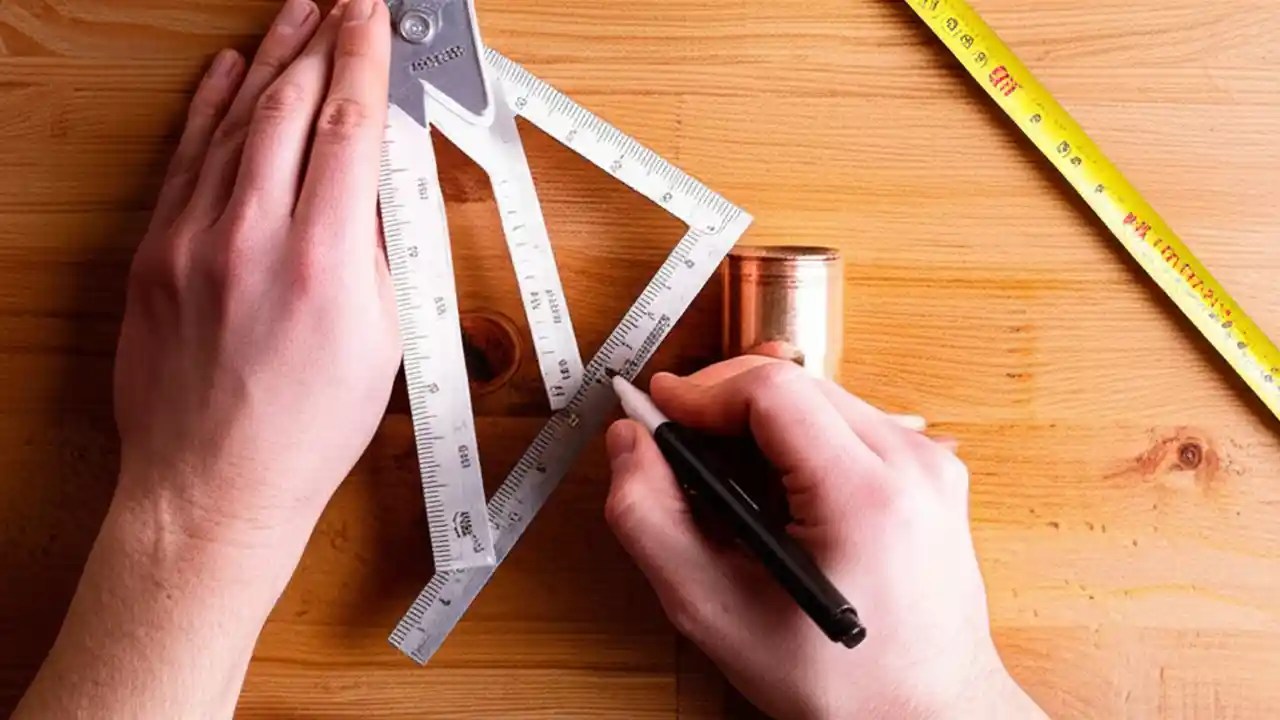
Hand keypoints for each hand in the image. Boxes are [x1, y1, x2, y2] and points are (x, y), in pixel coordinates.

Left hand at [16, 3, 397, 716]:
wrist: (213, 485)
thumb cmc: (305, 431)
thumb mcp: (383, 341)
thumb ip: (379, 250)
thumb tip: (373, 186)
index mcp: (326, 260)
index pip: (352, 127)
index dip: (367, 61)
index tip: (375, 22)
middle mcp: (254, 236)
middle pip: (292, 107)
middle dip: (322, 42)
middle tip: (342, 4)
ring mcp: (194, 240)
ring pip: (235, 121)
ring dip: (269, 60)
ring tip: (293, 16)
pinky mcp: (156, 254)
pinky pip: (185, 159)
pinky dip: (208, 108)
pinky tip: (228, 74)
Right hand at [604, 357, 1043, 718]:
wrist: (925, 714)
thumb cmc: (837, 680)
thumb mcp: (715, 611)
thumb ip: (651, 520)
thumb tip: (630, 445)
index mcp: (864, 496)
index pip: (772, 389)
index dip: (702, 391)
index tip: (660, 409)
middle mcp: (910, 465)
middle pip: (796, 381)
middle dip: (725, 400)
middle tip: (680, 441)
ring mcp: (930, 464)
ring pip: (822, 396)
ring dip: (762, 420)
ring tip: (728, 476)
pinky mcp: (932, 471)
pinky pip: (852, 421)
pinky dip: (801, 437)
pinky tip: (778, 489)